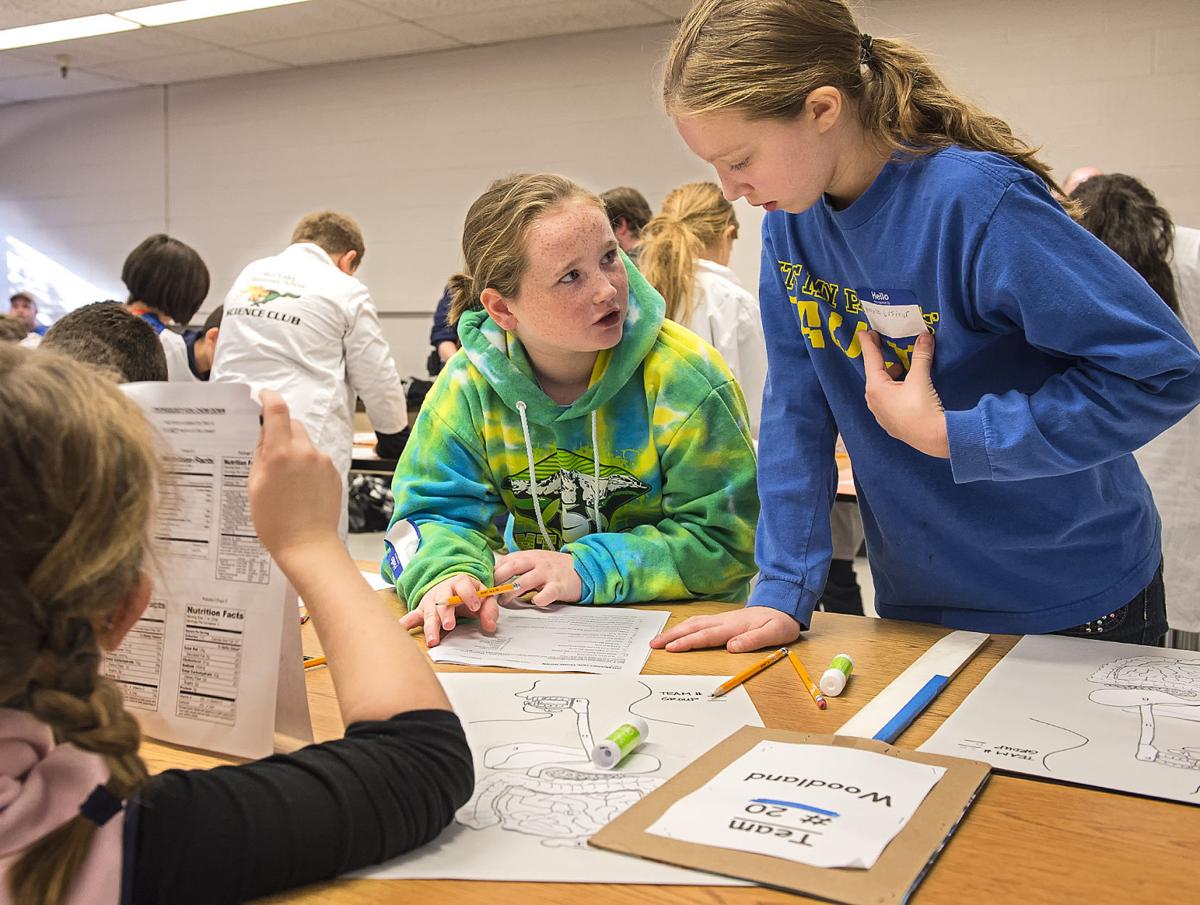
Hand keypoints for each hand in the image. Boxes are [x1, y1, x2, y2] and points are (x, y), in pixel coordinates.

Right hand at [249, 391, 342, 560]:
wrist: (308, 544)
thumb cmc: (274, 521)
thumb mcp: (254, 486)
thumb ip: (261, 456)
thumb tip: (265, 436)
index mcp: (280, 453)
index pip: (277, 410)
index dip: (268, 397)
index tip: (262, 396)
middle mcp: (305, 451)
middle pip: (293, 425)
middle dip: (281, 431)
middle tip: (269, 451)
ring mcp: (323, 462)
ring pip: (305, 444)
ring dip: (295, 451)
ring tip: (286, 479)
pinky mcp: (334, 473)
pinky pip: (317, 460)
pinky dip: (308, 465)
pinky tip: (300, 488)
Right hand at [399, 573, 496, 646]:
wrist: (455, 589)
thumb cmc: (470, 596)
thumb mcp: (484, 599)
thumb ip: (489, 610)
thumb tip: (490, 627)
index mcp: (460, 583)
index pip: (463, 584)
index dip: (469, 594)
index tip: (475, 606)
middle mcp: (443, 590)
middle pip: (443, 600)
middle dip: (445, 613)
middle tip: (449, 625)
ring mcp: (431, 601)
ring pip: (429, 612)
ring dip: (430, 626)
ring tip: (433, 640)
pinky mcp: (422, 610)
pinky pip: (412, 616)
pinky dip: (406, 623)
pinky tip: (400, 629)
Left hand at [493, 550, 581, 606]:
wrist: (582, 567)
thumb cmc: (554, 567)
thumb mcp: (535, 560)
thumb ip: (518, 565)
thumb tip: (494, 575)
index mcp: (529, 556)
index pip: (507, 560)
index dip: (494, 572)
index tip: (486, 583)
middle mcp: (537, 562)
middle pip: (513, 567)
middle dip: (498, 579)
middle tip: (491, 593)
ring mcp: (548, 574)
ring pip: (525, 581)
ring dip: (511, 592)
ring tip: (505, 601)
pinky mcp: (560, 586)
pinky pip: (548, 592)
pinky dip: (540, 598)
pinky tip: (535, 603)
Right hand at [649, 606, 800, 652]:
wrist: (785, 605)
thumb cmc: (780, 622)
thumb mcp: (774, 633)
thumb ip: (753, 640)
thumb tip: (731, 646)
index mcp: (734, 626)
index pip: (706, 635)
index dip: (688, 642)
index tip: (671, 648)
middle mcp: (724, 621)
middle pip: (693, 627)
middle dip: (672, 636)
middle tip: (653, 644)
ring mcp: (722, 619)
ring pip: (694, 623)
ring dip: (675, 631)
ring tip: (659, 639)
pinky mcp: (723, 620)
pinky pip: (699, 622)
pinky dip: (684, 627)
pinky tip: (678, 631)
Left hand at [861, 330, 949, 457]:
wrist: (933, 438)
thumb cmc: (922, 409)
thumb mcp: (920, 378)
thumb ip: (921, 356)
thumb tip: (924, 337)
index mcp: (875, 388)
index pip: (871, 359)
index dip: (868, 343)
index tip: (863, 332)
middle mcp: (873, 401)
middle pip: (876, 374)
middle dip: (882, 360)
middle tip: (886, 346)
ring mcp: (881, 414)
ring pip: (883, 388)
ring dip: (891, 376)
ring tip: (902, 368)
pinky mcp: (891, 423)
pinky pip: (889, 400)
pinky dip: (895, 390)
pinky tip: (906, 389)